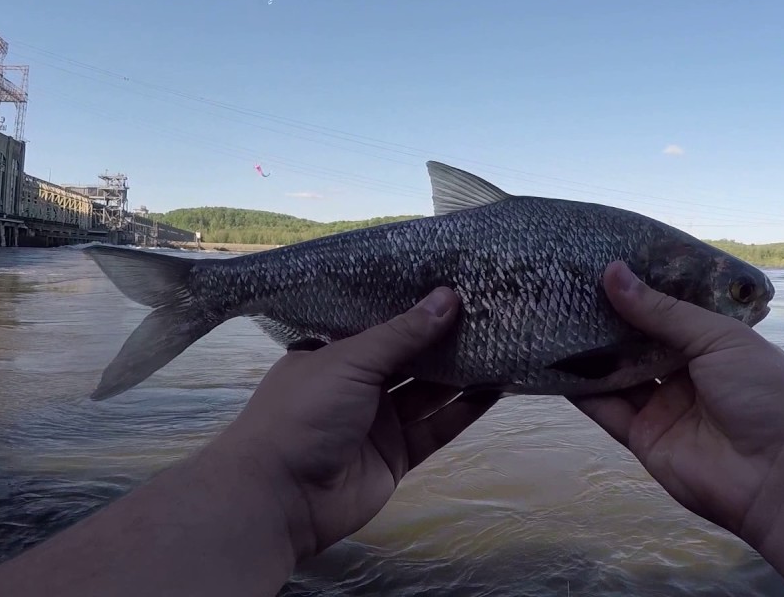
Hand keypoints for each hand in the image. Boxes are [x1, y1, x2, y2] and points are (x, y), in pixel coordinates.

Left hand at [211, 287, 500, 561]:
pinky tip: (494, 388)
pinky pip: (435, 428)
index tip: (456, 287)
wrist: (281, 496)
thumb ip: (402, 334)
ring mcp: (377, 423)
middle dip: (444, 340)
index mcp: (333, 355)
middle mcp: (356, 386)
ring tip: (502, 344)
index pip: (381, 327)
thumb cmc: (304, 412)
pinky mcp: (396, 456)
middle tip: (489, 312)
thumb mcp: (350, 361)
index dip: (415, 310)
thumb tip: (448, 297)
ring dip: (460, 373)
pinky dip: (463, 411)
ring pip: (427, 393)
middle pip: (409, 359)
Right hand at [570, 261, 783, 539]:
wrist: (780, 474)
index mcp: (711, 341)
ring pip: (616, 372)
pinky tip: (552, 361)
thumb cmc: (764, 391)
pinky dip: (581, 388)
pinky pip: (606, 408)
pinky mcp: (642, 437)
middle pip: (636, 339)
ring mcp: (663, 405)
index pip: (666, 309)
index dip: (636, 288)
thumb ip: (662, 311)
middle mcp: (684, 370)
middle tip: (565, 284)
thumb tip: (612, 272)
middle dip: (604, 316)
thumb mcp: (717, 338)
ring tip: (550, 314)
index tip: (598, 261)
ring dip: (587, 348)